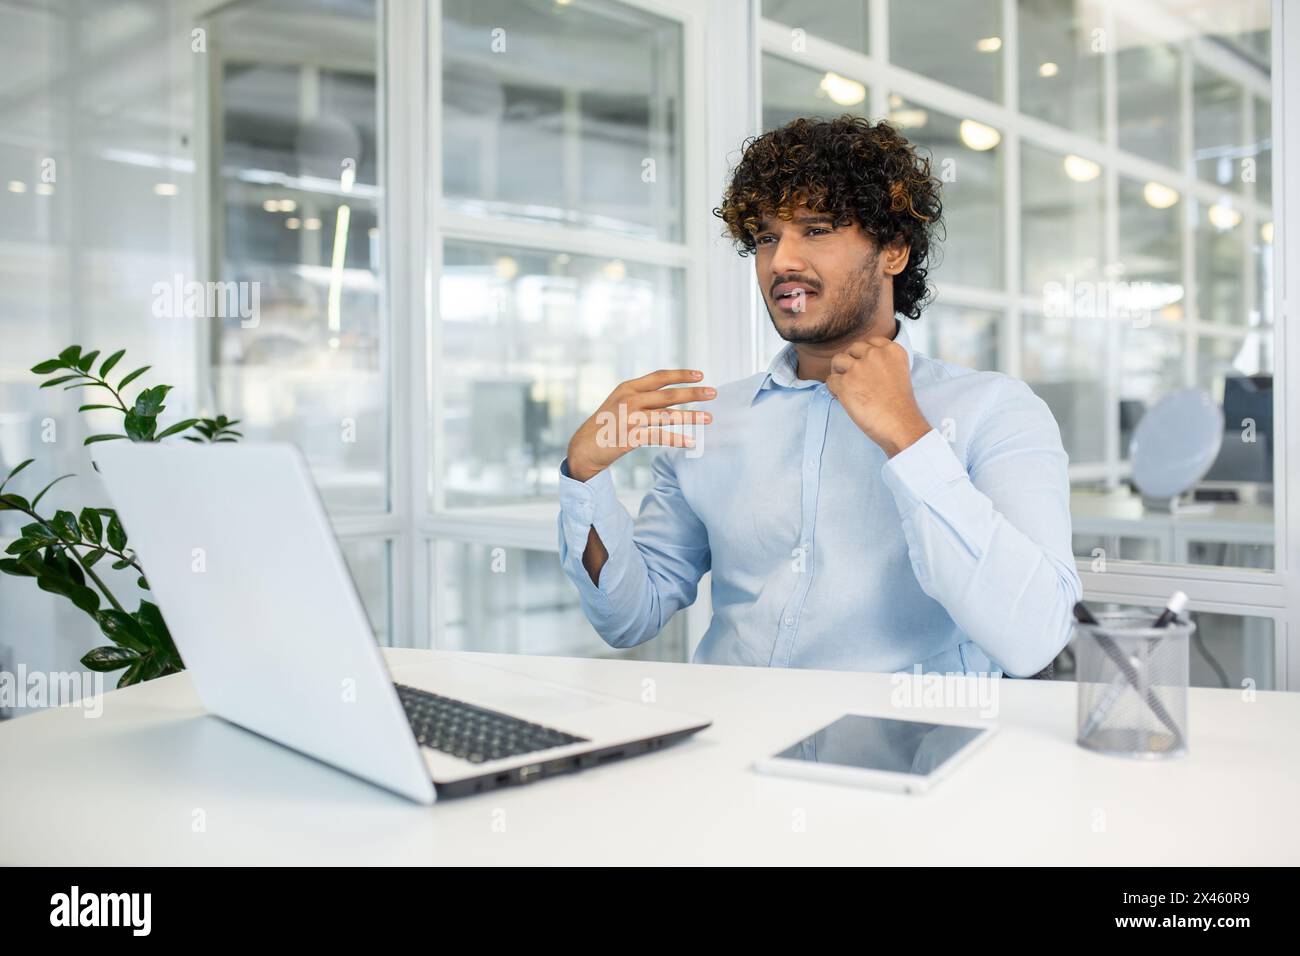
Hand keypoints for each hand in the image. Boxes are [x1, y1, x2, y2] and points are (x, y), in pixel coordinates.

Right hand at [566, 369, 715, 481]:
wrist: (584, 447)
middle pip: (668, 394)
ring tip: (709, 418)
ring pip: (667, 415)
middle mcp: (629, 399)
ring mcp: (629, 418)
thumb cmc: (607, 424)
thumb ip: (642, 396)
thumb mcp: (620, 402)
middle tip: (713, 393)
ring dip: (691, 416)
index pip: (659, 377)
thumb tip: (672, 394)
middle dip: (693, 393)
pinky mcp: (630, 437)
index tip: (701, 375)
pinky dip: (676, 439)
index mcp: (628, 388)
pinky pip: (659, 437)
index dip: (681, 375)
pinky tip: (690, 441)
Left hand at [825, 338, 930, 456]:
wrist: (900, 424)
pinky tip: (844, 399)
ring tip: (847, 388)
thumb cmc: (900, 406)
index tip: (865, 367)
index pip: (871, 341)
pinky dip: (834, 390)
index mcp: (892, 350)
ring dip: (839, 373)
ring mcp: (858, 367)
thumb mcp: (899, 373)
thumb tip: (861, 363)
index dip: (864, 355)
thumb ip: (883, 363)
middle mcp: (875, 354)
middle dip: (850, 362)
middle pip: (852, 349)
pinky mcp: (845, 382)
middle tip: (853, 378)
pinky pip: (830, 380)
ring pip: (837, 360)